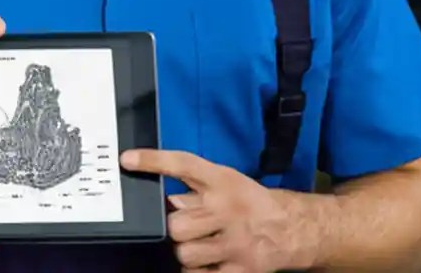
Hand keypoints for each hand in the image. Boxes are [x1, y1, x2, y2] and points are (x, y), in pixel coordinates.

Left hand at [120, 148, 306, 272]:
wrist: (293, 229)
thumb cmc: (249, 203)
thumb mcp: (226, 184)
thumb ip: (194, 189)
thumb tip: (167, 201)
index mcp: (223, 182)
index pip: (183, 165)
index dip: (153, 161)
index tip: (127, 160)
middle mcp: (229, 209)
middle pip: (176, 224)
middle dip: (177, 229)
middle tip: (189, 228)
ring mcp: (237, 242)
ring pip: (185, 254)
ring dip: (186, 252)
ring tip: (200, 246)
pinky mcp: (243, 270)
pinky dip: (197, 272)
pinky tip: (208, 262)